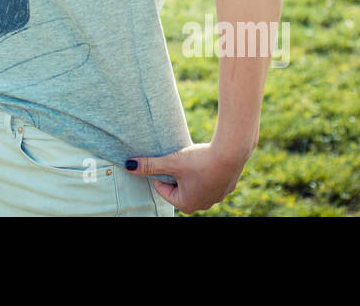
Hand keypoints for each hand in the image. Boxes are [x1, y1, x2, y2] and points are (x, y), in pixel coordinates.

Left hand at [125, 141, 247, 212]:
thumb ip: (150, 165)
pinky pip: (210, 180)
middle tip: (180, 160)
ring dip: (190, 172)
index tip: (168, 161)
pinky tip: (207, 160)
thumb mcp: (171, 162)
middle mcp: (202, 205)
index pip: (163, 189)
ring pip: (194, 184)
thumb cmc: (199, 160)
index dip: (162, 173)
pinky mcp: (227, 187)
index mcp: (186, 204)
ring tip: (194, 159)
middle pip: (179, 187)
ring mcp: (216, 197)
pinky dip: (206, 171)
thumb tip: (128, 165)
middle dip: (176, 173)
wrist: (231, 152)